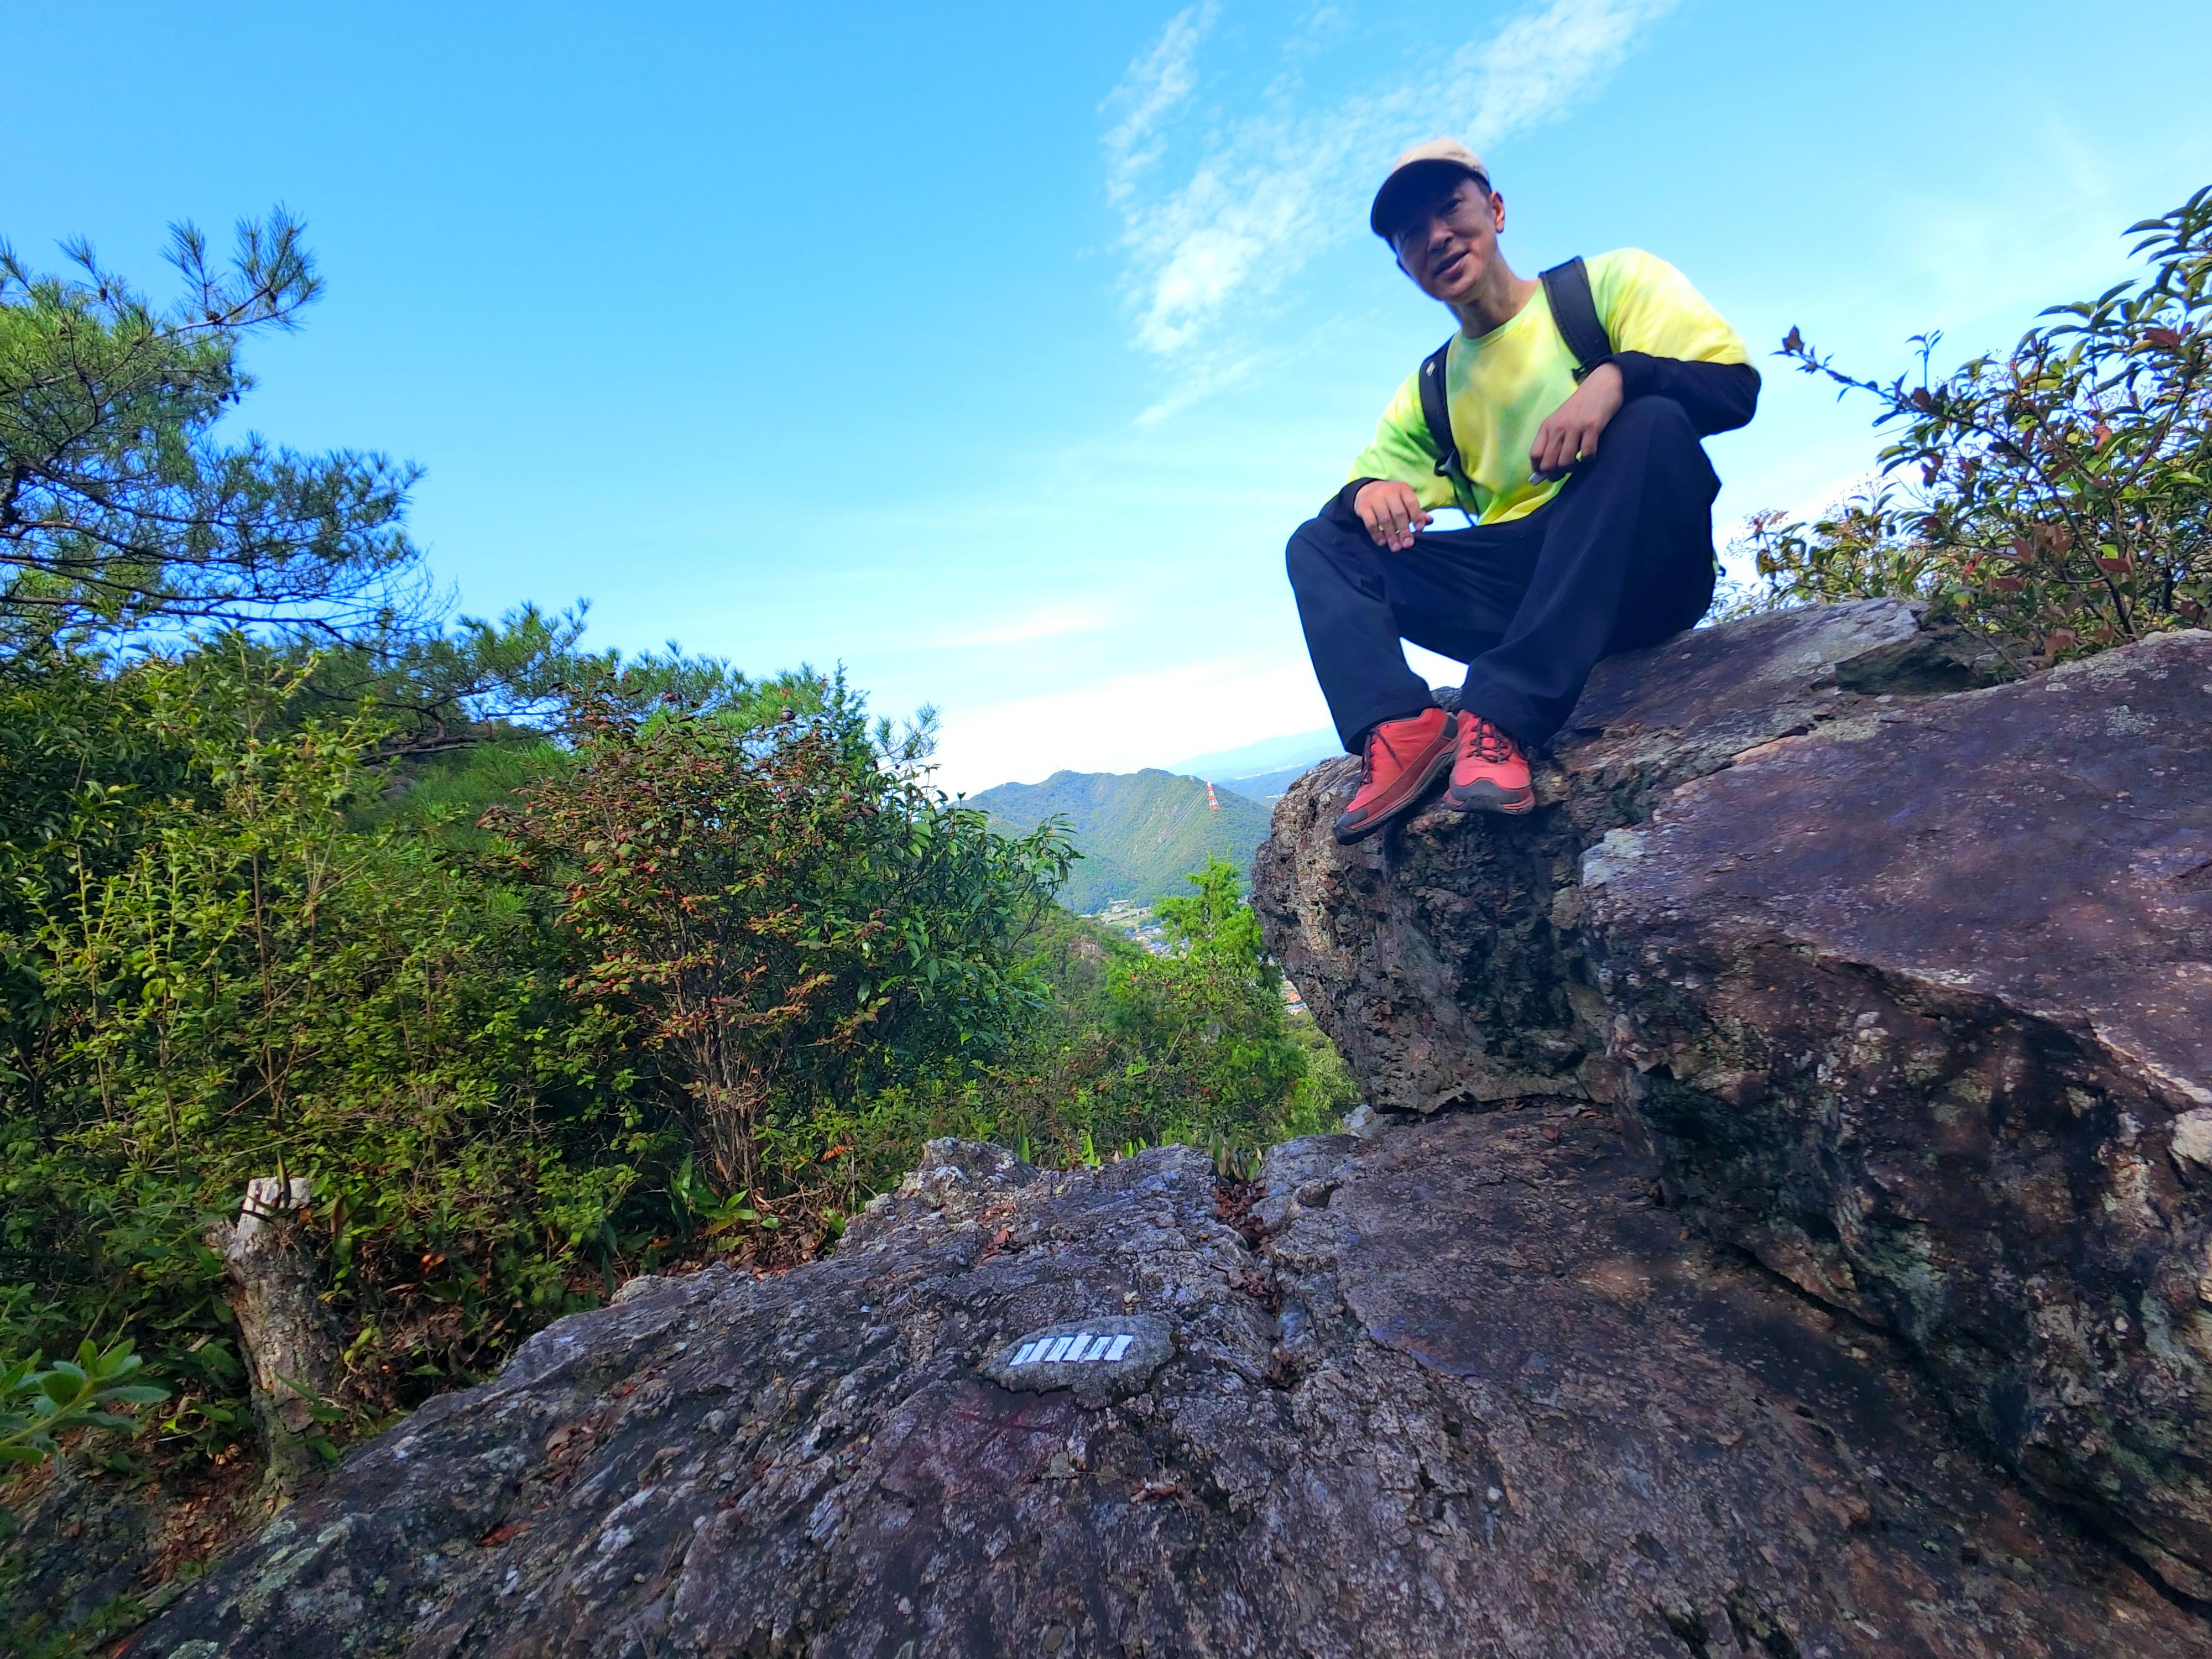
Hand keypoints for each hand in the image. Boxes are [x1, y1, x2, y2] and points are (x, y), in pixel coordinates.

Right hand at [1354, 480, 1431, 550]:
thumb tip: (1430, 521)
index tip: (1418, 530)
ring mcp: (1375, 498)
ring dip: (1391, 535)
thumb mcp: (1404, 501)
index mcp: (1402, 489)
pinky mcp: (1363, 506)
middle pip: (1398, 513)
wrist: (1366, 490)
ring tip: (1396, 547)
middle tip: (1408, 544)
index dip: (1416, 516)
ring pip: (1385, 519)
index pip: (1411, 503)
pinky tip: (1382, 542)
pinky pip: (1370, 523)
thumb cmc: (1391, 499)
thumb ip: (1417, 512)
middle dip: (1404, 530)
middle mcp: (1389, 491)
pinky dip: (1376, 534)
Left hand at [1529, 361, 1623, 479]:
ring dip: (1572, 469)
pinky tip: (1590, 455)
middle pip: (1548, 463)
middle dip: (1555, 474)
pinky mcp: (1592, 427)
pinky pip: (1587, 454)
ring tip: (1577, 464)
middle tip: (1564, 473)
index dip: (1539, 469)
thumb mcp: (1560, 420)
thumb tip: (1546, 469)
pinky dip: (1588, 460)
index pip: (1535, 455)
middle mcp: (1558, 427)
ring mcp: (1575, 427)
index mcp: (1547, 426)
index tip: (1546, 474)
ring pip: (1566, 462)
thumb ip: (1552, 440)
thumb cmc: (1580, 407)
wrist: (1601, 385)